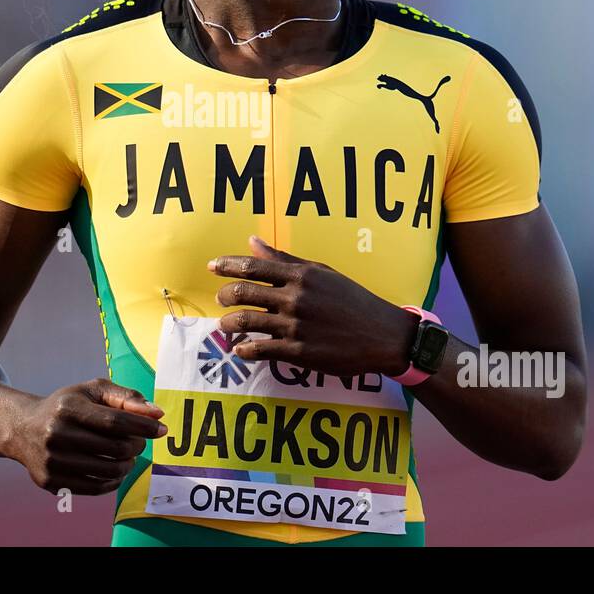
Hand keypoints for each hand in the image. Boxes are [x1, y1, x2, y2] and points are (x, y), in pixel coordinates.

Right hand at [10, 378, 165, 494]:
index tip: (161, 429)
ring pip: (108, 471)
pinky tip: (117, 470)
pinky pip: (95, 488)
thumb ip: (126, 397)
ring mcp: (52, 461)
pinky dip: (114, 481)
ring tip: (128, 456)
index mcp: (68, 408)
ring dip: (128, 464)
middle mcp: (56, 435)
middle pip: (114, 448)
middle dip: (137, 445)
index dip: (143, 426)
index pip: (115, 421)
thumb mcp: (93, 391)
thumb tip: (157, 413)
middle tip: (140, 442)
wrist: (24, 428)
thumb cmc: (68, 406)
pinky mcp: (50, 482)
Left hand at [209, 236, 416, 377]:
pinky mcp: (298, 352)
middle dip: (223, 296)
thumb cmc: (351, 300)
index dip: (226, 265)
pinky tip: (242, 349)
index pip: (253, 266)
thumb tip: (252, 242)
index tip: (212, 267)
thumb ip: (285, 260)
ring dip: (228, 324)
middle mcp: (295, 298)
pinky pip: (259, 350)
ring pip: (244, 322)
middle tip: (221, 300)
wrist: (382, 334)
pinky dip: (244, 350)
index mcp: (300, 275)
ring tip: (226, 326)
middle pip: (242, 292)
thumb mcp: (321, 273)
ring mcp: (295, 326)